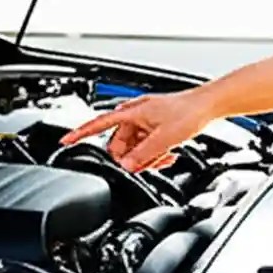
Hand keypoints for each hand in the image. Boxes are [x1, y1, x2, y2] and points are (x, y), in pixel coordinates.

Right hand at [59, 89, 217, 172]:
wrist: (208, 106)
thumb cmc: (189, 112)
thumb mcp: (164, 138)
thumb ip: (143, 154)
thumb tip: (127, 167)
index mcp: (131, 112)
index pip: (98, 124)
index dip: (80, 133)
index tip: (65, 141)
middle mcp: (134, 116)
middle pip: (118, 145)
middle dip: (131, 158)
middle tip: (148, 163)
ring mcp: (144, 123)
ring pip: (133, 149)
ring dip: (145, 158)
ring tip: (164, 157)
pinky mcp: (153, 128)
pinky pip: (144, 147)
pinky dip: (153, 154)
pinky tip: (167, 154)